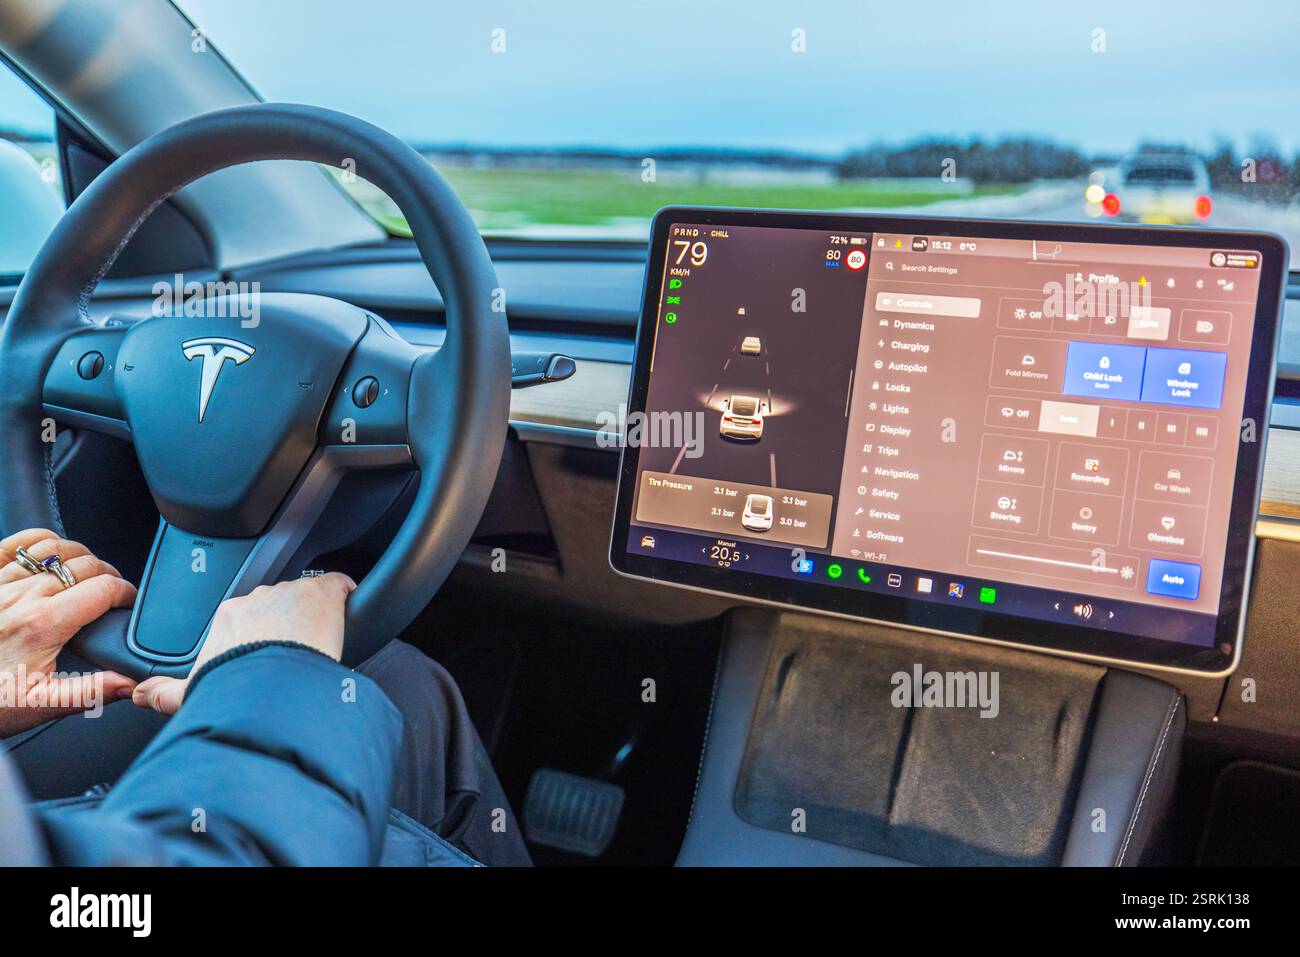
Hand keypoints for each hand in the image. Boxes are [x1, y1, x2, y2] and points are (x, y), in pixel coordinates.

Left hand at [0, 528, 138, 736]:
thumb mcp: (41, 704)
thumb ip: (90, 691)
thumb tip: (130, 683)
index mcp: (43, 625)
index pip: (103, 589)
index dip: (126, 592)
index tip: (128, 602)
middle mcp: (22, 597)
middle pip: (85, 565)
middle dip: (108, 575)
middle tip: (111, 593)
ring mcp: (1, 584)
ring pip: (55, 549)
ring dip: (79, 556)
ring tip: (86, 573)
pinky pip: (17, 544)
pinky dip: (40, 540)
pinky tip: (51, 555)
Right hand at [132, 572, 355, 715]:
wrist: (271, 687)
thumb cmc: (235, 690)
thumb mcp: (193, 694)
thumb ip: (164, 694)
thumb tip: (138, 694)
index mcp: (228, 617)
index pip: (250, 618)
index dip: (263, 636)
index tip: (271, 655)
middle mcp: (258, 598)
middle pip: (278, 606)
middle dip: (288, 626)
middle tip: (299, 656)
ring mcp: (292, 592)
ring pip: (308, 598)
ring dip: (315, 618)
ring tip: (322, 646)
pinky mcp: (324, 593)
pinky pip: (339, 585)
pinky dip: (346, 597)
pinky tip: (349, 616)